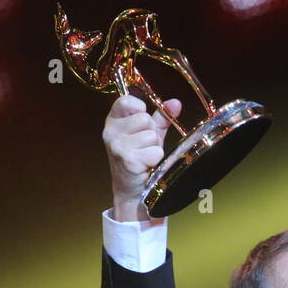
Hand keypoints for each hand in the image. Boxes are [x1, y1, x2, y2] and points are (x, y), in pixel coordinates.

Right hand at [103, 93, 182, 222]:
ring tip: (145, 155)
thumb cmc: (139, 157)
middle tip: (144, 146)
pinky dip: (155, 159)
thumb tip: (176, 102)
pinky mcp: (128, 160)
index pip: (126, 101)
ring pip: (151, 136)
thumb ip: (160, 117)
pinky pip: (155, 152)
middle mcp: (111, 131)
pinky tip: (146, 165)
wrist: (130, 187)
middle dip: (151, 133)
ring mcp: (117, 146)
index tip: (141, 120)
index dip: (139, 108)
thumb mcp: (148, 134)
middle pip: (144, 119)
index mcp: (113, 120)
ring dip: (154, 147)